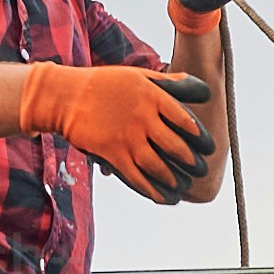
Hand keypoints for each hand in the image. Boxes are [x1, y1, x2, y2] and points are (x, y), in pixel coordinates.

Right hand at [17, 58, 219, 199]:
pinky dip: (153, 191)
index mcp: (153, 97)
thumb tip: (203, 89)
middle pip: (177, 147)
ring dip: (175, 181)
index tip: (209, 147)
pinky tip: (164, 197)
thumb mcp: (138, 76)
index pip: (186, 121)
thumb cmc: (104, 84)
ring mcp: (127, 137)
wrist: (65, 97)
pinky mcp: (112, 153)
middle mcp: (143, 118)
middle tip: (200, 171)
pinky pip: (137, 178)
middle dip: (193, 164)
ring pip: (159, 167)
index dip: (201, 138)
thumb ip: (170, 84)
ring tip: (184, 186)